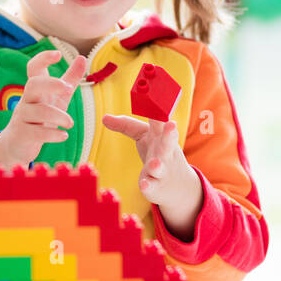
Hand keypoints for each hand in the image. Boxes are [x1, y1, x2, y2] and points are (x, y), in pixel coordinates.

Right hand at [0, 50, 88, 167]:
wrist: (16, 145)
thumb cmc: (40, 118)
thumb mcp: (57, 98)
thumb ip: (69, 79)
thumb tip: (81, 58)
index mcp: (35, 89)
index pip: (33, 68)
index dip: (43, 58)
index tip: (58, 54)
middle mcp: (27, 100)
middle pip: (33, 84)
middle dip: (51, 84)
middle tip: (69, 89)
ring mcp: (22, 117)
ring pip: (38, 111)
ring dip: (59, 116)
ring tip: (70, 123)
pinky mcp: (22, 134)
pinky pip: (36, 132)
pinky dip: (53, 134)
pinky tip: (64, 135)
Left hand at [101, 113, 202, 239]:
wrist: (177, 185)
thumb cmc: (157, 152)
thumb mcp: (144, 136)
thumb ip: (126, 126)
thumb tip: (104, 117)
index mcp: (160, 135)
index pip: (160, 119)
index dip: (158, 107)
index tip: (155, 94)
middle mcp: (165, 151)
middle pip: (168, 141)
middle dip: (170, 133)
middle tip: (171, 124)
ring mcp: (162, 169)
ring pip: (160, 166)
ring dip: (158, 165)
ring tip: (154, 164)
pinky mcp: (157, 186)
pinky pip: (152, 186)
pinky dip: (148, 185)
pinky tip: (143, 184)